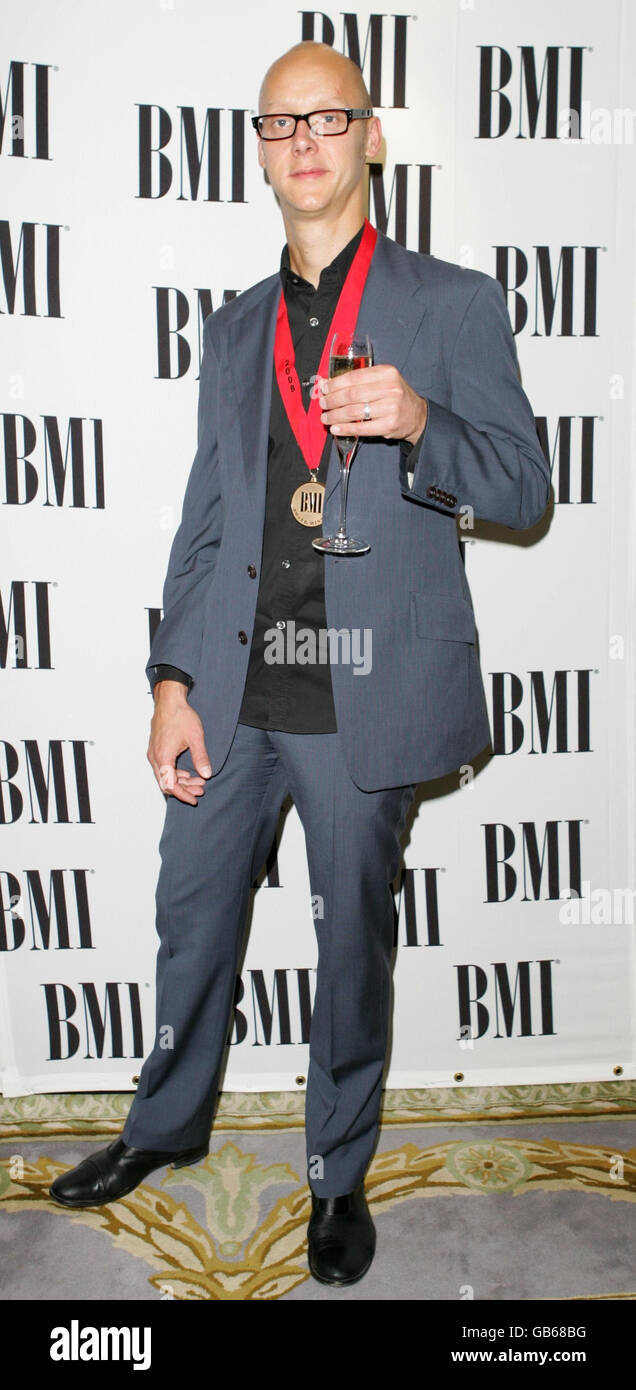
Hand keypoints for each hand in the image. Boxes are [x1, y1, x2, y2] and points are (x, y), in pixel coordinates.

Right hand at [147, 681, 211, 805]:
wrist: (169, 701)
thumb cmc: (180, 715)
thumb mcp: (196, 737)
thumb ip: (201, 757)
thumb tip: (206, 774)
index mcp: (163, 756)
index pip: (171, 785)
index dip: (183, 795)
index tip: (194, 799)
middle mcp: (155, 757)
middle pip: (166, 784)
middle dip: (184, 790)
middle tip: (200, 790)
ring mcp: (154, 754)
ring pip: (165, 777)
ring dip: (181, 782)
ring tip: (198, 782)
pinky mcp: (156, 750)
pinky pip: (164, 769)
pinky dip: (175, 774)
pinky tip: (187, 774)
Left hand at [318, 364, 426, 445]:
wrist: (417, 415)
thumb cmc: (395, 396)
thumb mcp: (382, 381)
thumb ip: (358, 381)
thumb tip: (327, 384)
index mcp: (387, 373)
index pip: (354, 377)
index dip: (335, 384)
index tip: (324, 388)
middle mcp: (390, 389)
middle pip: (352, 394)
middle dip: (332, 400)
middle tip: (323, 404)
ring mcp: (390, 408)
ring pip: (354, 411)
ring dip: (336, 415)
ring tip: (326, 417)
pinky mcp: (389, 425)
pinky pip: (362, 428)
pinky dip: (346, 429)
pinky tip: (336, 428)